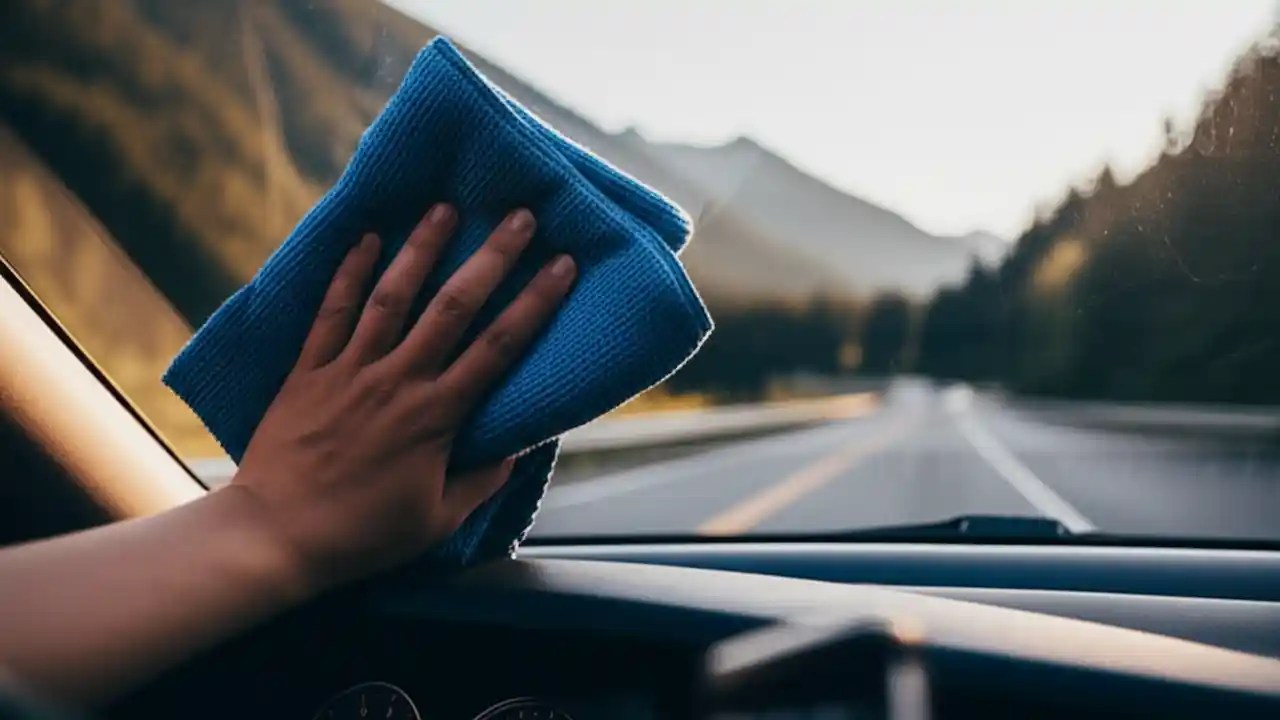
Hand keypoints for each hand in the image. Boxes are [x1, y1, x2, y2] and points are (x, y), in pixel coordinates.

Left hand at [228, 205, 574, 591]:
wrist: (276, 536)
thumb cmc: (362, 534)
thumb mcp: (437, 519)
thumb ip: (481, 481)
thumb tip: (517, 449)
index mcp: (437, 417)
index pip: (499, 347)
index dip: (535, 301)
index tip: (563, 264)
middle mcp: (398, 381)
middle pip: (453, 307)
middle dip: (491, 256)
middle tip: (520, 215)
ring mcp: (350, 370)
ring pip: (392, 296)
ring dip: (421, 248)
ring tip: (446, 206)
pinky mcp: (308, 371)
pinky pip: (331, 312)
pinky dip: (348, 272)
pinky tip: (367, 238)